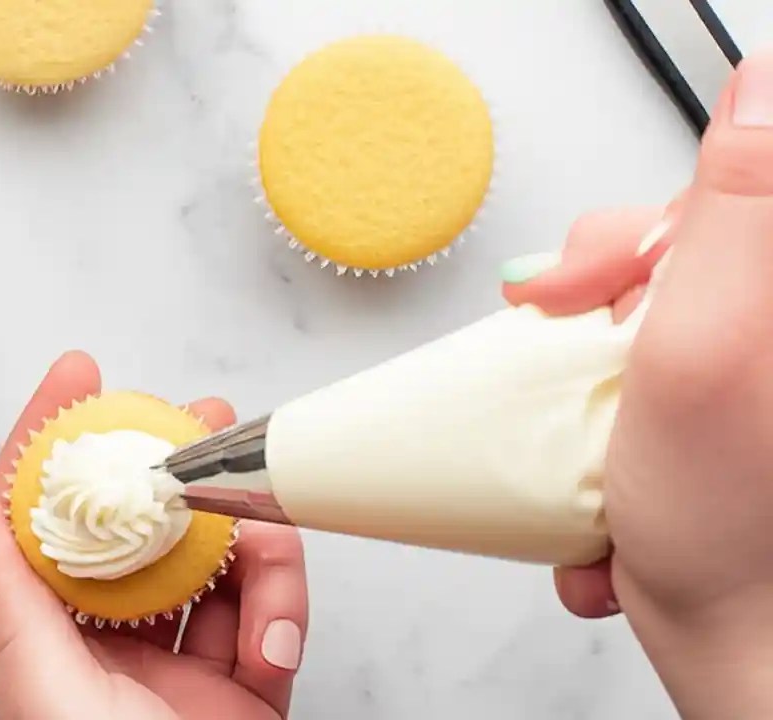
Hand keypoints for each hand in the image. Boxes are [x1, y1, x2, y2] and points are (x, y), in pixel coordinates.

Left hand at [0, 351, 309, 719]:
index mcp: (51, 639)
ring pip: (226, 569)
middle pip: (145, 529)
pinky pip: (277, 627)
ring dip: (255, 547)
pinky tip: (273, 644)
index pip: (47, 520)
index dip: (58, 441)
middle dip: (178, 469)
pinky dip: (286, 618)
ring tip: (266, 542)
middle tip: (205, 422)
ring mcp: (183, 667)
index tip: (78, 375)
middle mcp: (114, 645)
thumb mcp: (36, 680)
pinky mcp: (246, 693)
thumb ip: (1, 591)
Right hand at [503, 50, 772, 716]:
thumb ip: (732, 211)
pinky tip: (604, 466)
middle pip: (652, 265)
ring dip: (575, 383)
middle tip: (570, 370)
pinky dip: (595, 420)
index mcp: (768, 292)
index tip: (569, 300)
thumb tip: (758, 89)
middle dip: (584, 320)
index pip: (695, 202)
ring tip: (578, 441)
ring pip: (629, 328)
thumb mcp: (706, 349)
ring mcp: (735, 372)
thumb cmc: (726, 528)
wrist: (736, 641)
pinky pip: (628, 381)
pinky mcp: (703, 412)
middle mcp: (759, 324)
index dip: (615, 243)